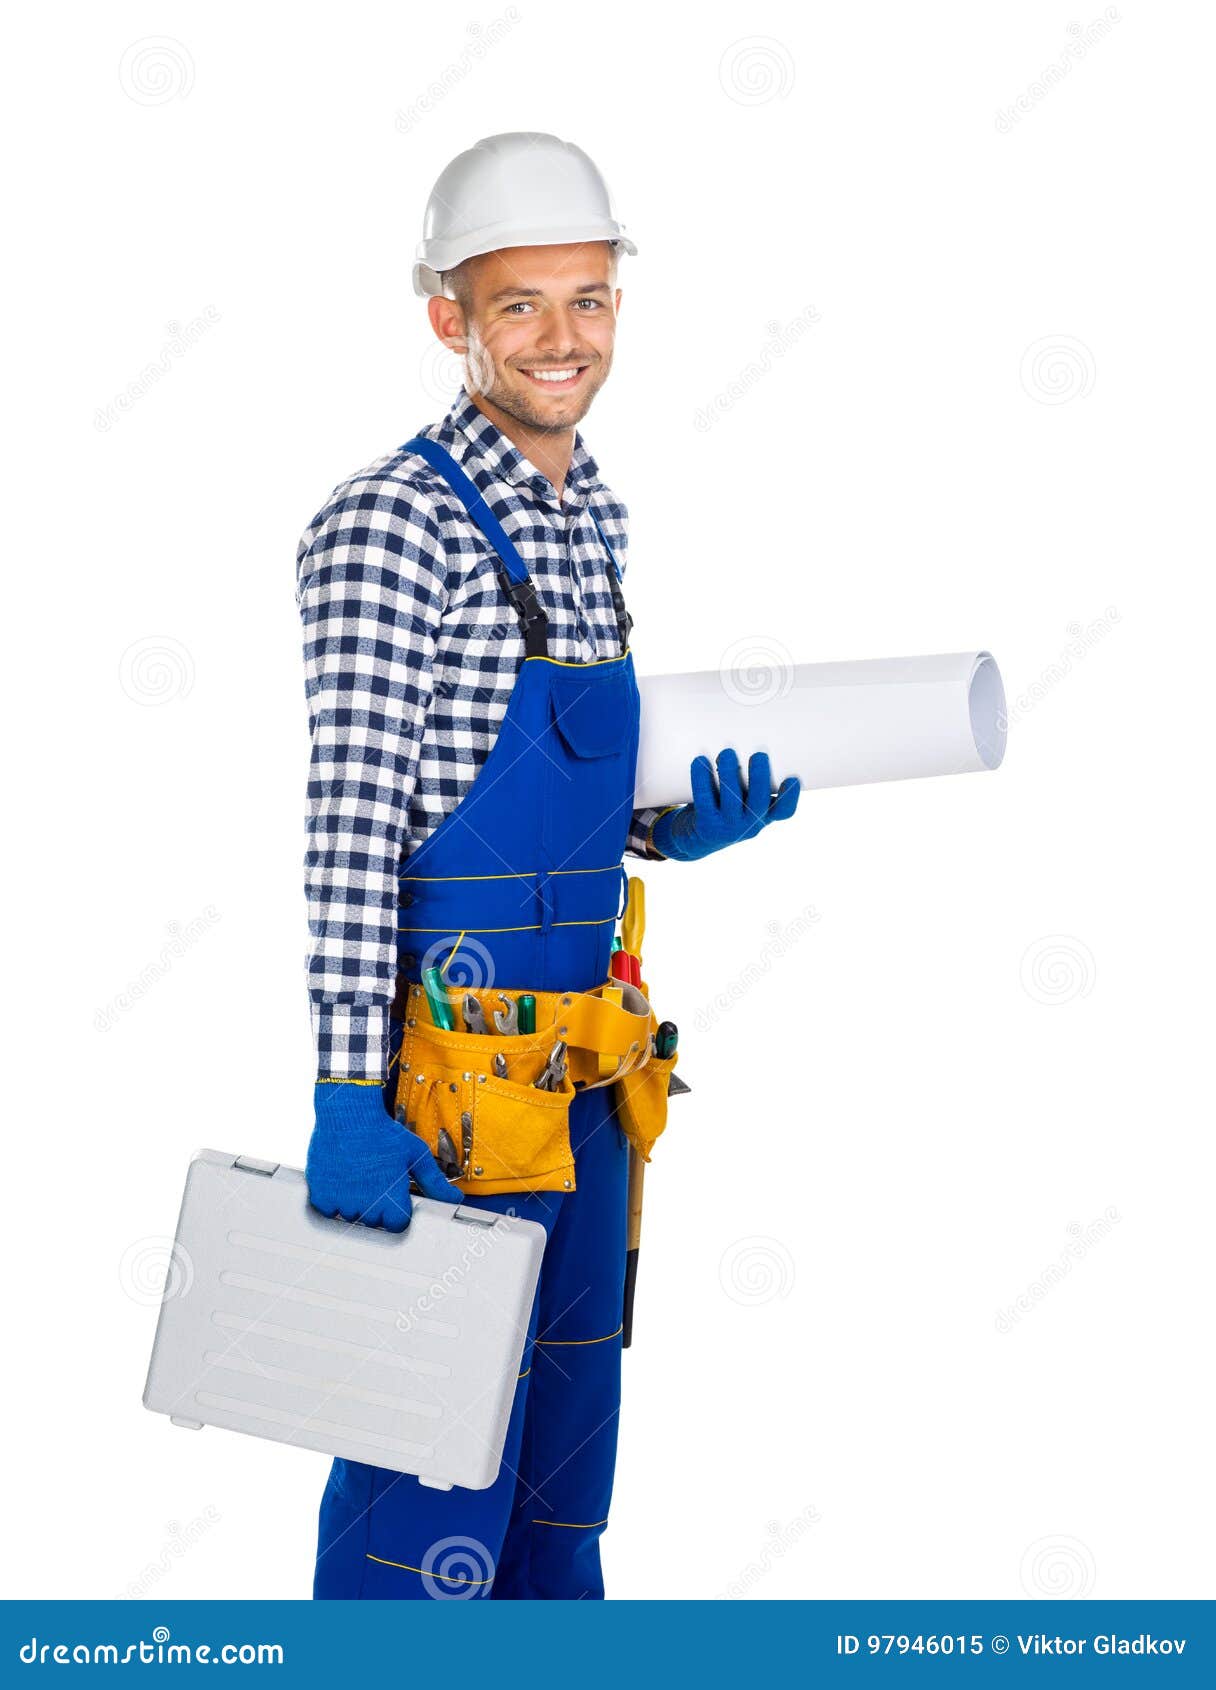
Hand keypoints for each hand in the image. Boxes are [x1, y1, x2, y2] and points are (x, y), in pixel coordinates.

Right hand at [306, 1080, 459, 1231]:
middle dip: (375, 1206)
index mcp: (392, 1201)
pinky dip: (332, 1199)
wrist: (349, 1114)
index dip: (396, 1210)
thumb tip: (454, 1199)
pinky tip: (341, 1179)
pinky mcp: (321, 1195)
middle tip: (375, 1180)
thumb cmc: (382, 1132)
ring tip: (358, 1177)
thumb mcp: (416, 1155)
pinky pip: (328, 1210)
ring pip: (349, 1216)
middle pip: (373, 1221)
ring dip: (353, 1203)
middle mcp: (366, 1206)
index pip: (396, 1225)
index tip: (393, 1195)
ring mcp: (342, 1202)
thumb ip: (435, 1182)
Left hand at [650, 749, 799, 862]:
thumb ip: (750, 779)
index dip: (790, 797)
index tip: (791, 779)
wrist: (695, 840)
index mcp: (764, 816)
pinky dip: (701, 778)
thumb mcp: (743, 801)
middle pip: (758, 803)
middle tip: (758, 756)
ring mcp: (727, 827)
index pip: (784, 812)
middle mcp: (749, 825)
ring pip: (731, 800)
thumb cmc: (724, 810)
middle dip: (759, 778)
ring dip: (730, 774)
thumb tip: (750, 730)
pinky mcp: (706, 825)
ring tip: (727, 754)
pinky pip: (704, 799)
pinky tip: (699, 762)